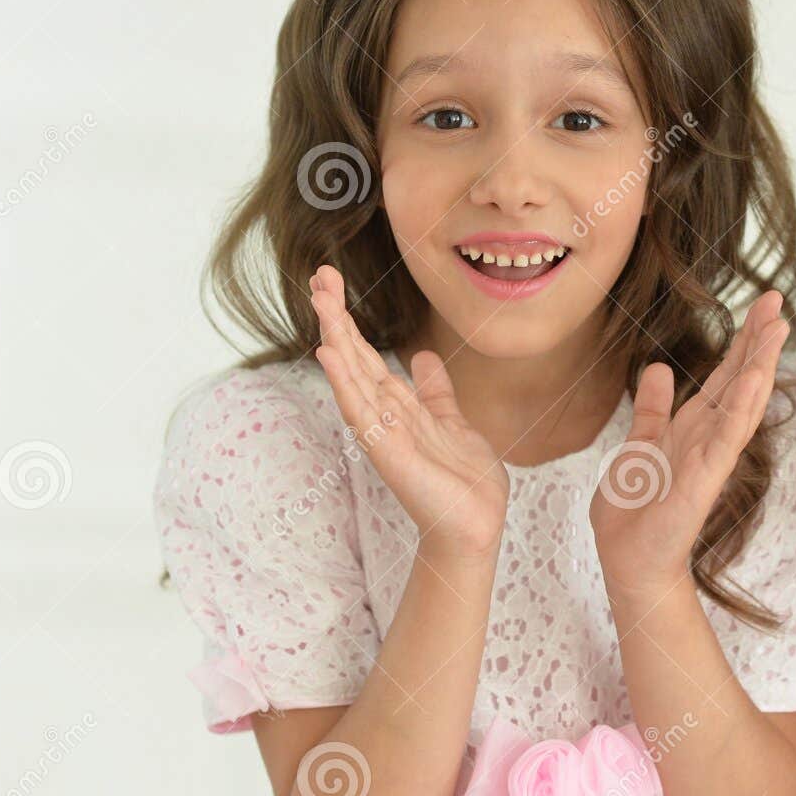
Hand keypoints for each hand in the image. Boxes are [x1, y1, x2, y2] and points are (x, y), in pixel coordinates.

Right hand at [308, 264, 509, 557]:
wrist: (476, 522)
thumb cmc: (462, 479)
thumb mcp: (451, 421)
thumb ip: (434, 391)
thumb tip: (423, 357)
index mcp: (398, 405)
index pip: (368, 353)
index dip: (351, 318)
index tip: (332, 280)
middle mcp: (384, 414)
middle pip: (354, 356)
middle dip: (338, 316)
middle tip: (319, 274)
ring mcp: (382, 432)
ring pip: (353, 377)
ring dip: (336, 338)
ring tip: (321, 301)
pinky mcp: (387, 451)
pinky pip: (361, 412)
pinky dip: (344, 383)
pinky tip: (329, 354)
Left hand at [589, 290, 789, 598]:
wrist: (626, 559)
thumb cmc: (635, 511)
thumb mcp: (640, 445)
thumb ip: (654, 409)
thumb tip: (661, 369)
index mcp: (693, 425)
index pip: (725, 374)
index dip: (744, 339)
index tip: (763, 303)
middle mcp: (708, 437)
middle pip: (740, 379)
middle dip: (758, 341)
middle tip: (778, 300)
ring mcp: (710, 457)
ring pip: (741, 403)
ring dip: (759, 365)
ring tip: (777, 328)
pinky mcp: (705, 479)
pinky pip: (727, 438)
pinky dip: (741, 408)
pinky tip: (754, 379)